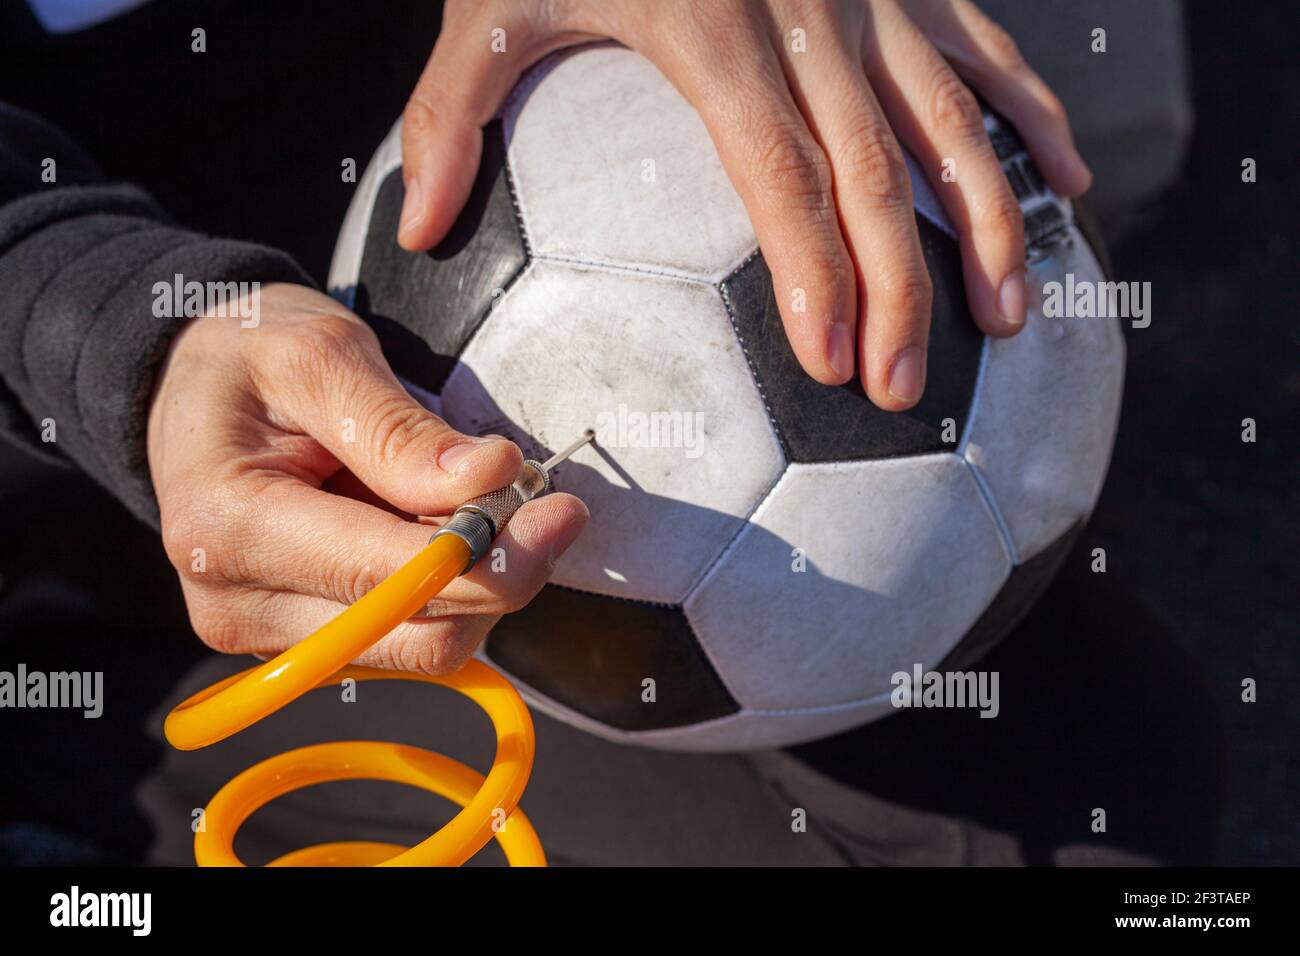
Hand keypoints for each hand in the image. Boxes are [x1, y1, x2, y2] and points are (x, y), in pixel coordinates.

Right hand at [147, 283, 587, 673]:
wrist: (193, 385)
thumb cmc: (249, 356)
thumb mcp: (320, 356)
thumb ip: (401, 429)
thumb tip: (490, 479)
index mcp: (230, 526)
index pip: (388, 580)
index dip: (490, 557)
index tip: (561, 512)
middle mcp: (240, 604)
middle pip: (417, 636)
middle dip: (499, 575)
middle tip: (545, 506)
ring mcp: (270, 634)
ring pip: (423, 647)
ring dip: (475, 582)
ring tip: (471, 501)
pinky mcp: (301, 643)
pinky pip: (406, 638)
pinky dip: (447, 589)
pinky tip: (436, 527)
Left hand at [397, 0, 1090, 409]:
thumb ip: (451, 112)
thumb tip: (422, 226)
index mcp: (713, 33)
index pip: (781, 176)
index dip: (815, 271)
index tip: (835, 362)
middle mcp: (809, 16)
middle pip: (877, 171)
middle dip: (903, 289)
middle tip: (908, 389)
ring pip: (953, 119)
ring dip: (992, 224)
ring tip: (1013, 318)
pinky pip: (986, 49)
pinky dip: (1032, 119)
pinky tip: (1072, 190)